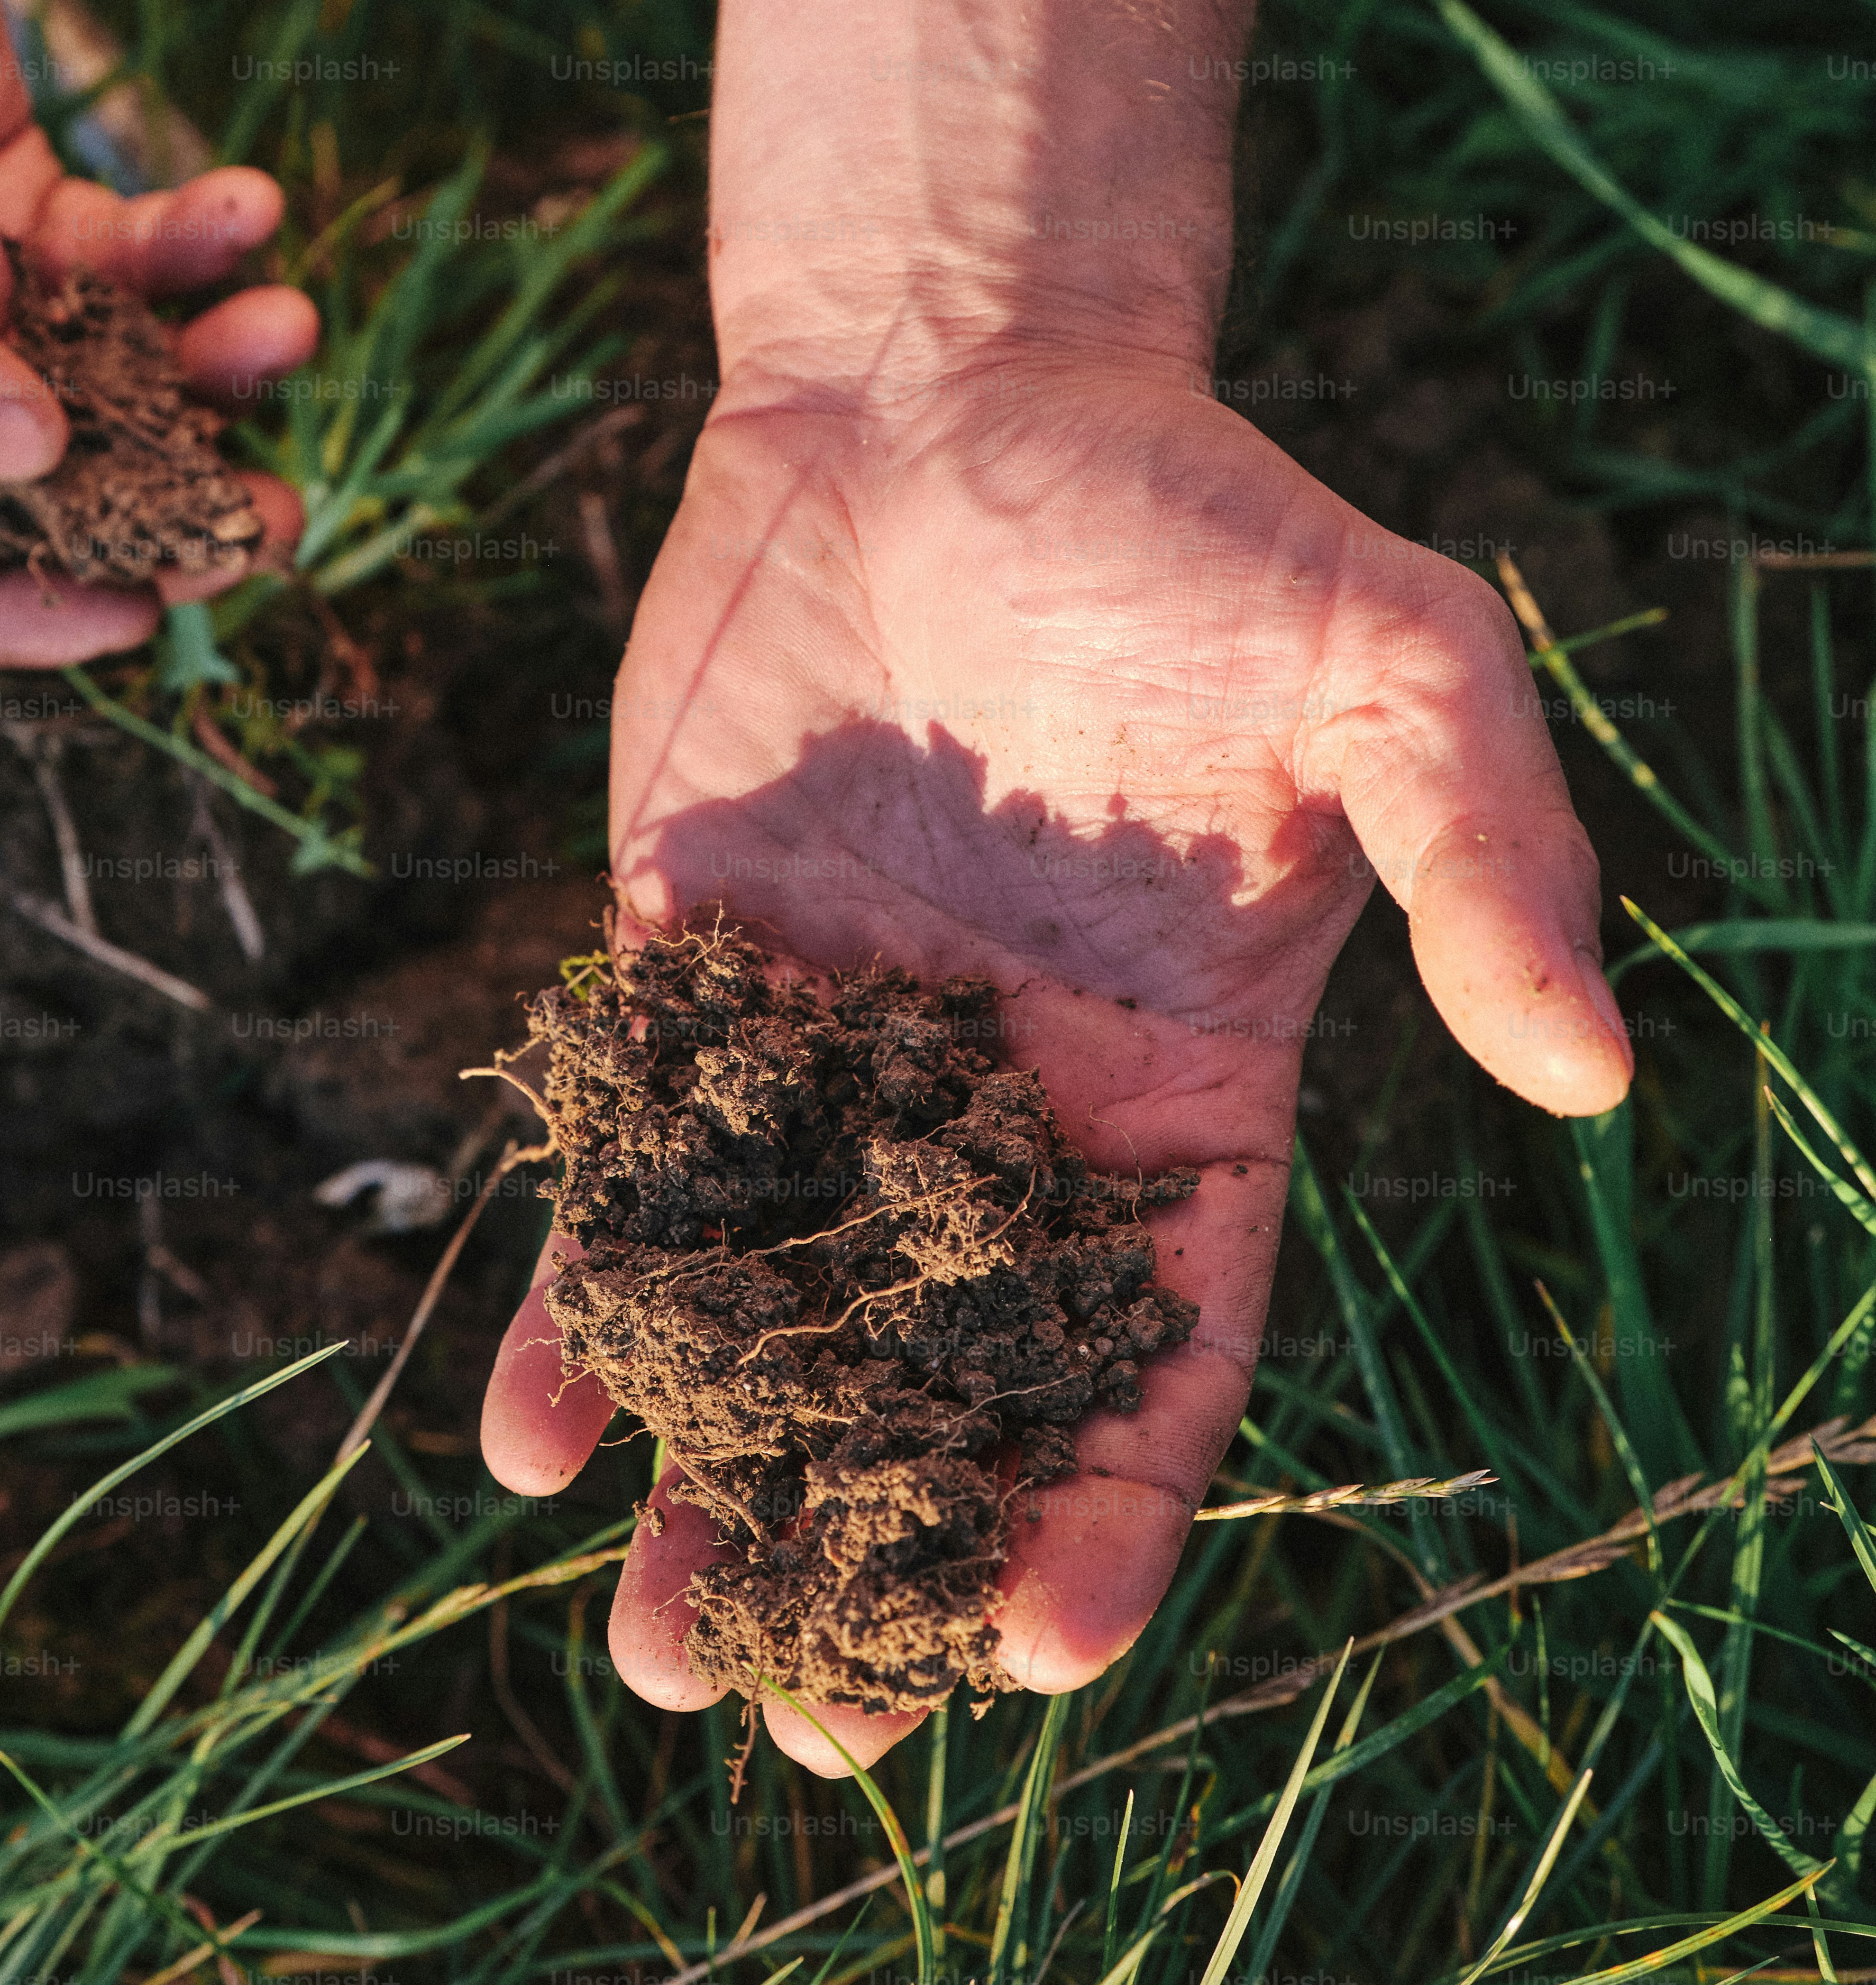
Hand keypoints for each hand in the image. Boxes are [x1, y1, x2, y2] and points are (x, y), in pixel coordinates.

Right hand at [0, 0, 315, 664]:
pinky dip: (193, 242)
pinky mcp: (4, 194)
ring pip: (100, 381)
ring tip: (284, 334)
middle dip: (154, 513)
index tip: (133, 614)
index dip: (7, 620)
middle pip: (25, 504)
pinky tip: (250, 212)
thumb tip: (39, 455)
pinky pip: (122, 252)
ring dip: (204, 374)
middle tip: (270, 520)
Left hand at [481, 353, 1633, 1773]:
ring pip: (771, 1324)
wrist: (948, 407)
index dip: (1105, 1508)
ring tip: (649, 1652)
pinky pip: (626, 1180)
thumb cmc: (1191, 525)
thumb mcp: (1395, 667)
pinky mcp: (685, 983)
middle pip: (947, 1390)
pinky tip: (530, 1435)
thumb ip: (1491, 861)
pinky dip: (581, 1306)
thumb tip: (1595, 1073)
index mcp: (1179, 1095)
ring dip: (712, 1488)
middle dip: (882, 1555)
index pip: (1158, 1355)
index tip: (1035, 1644)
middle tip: (808, 1718)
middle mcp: (1000, 1116)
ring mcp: (833, 1061)